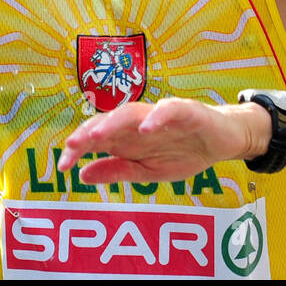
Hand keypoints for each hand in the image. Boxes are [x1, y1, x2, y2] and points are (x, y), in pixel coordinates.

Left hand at [57, 98, 271, 184]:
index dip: (78, 149)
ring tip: (98, 135)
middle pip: (109, 122)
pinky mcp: (187, 110)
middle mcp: (140, 122)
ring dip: (114, 122)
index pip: (97, 139)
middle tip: (71, 146)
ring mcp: (162, 115)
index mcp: (129, 137)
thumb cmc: (184, 152)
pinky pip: (169, 110)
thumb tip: (82, 174)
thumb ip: (117, 171)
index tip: (61, 167)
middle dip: (89, 132)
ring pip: (133, 112)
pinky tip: (146, 128)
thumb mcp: (147, 172)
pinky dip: (156, 117)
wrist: (223, 141)